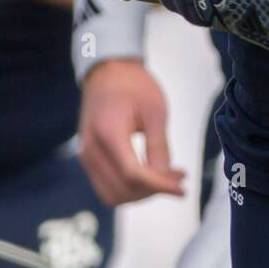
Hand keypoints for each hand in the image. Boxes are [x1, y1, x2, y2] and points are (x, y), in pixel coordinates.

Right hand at [78, 59, 185, 205]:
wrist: (107, 72)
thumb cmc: (133, 86)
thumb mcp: (155, 111)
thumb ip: (159, 147)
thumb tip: (166, 179)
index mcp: (108, 133)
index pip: (133, 174)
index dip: (160, 186)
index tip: (182, 189)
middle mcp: (91, 149)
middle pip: (123, 189)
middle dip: (153, 190)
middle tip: (177, 178)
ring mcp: (86, 156)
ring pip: (112, 195)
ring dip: (140, 195)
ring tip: (163, 179)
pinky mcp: (87, 159)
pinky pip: (105, 187)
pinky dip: (127, 190)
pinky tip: (147, 176)